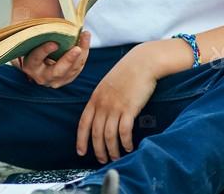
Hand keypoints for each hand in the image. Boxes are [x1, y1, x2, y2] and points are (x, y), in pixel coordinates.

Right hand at [13, 31, 90, 88]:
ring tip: (85, 36)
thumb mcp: (32, 41)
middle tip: (77, 48)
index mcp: (30, 66)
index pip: (36, 58)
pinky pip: (77, 69)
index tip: (54, 43)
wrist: (37, 64)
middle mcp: (42, 76)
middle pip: (57, 71)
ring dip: (81, 54)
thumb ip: (39, 34)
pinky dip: (83, 55)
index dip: (45, 51)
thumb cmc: (34, 46)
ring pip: (71, 70)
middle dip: (68, 60)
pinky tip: (85, 41)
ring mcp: (55, 81)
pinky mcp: (66, 79)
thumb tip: (50, 21)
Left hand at [76, 48, 156, 163]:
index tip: (81, 152)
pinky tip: (128, 147)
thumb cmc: (127, 73)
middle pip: (95, 133)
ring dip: (112, 150)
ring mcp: (115, 106)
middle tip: (102, 160)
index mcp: (95, 98)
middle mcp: (102, 104)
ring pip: (109, 135)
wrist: (142, 63)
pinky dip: (125, 142)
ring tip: (116, 157)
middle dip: (98, 150)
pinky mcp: (129, 109)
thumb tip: (101, 115)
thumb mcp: (107, 85)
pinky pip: (124, 131)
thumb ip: (101, 100)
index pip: (83, 123)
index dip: (81, 139)